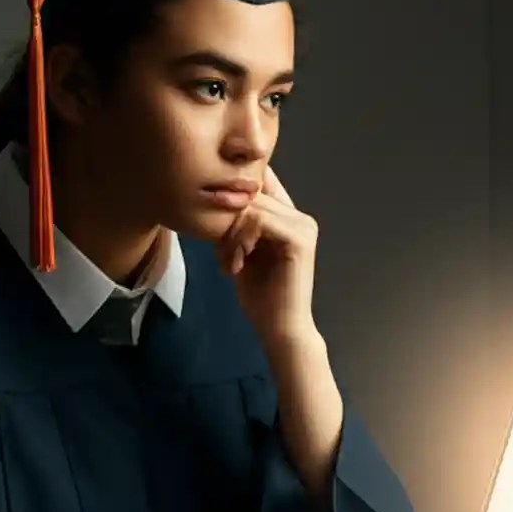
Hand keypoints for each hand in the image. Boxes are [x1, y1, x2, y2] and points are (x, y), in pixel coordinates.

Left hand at [217, 166, 320, 346]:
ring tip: (227, 262)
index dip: (233, 192)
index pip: (260, 182)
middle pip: (251, 193)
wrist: (279, 329)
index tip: (212, 223)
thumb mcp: (239, 252)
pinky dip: (241, 240)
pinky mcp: (300, 239)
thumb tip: (209, 199)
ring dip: (231, 234)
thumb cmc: (261, 297)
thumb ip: (233, 226)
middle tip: (219, 254)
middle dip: (226, 221)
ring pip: (252, 206)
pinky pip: (259, 221)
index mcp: (288, 218)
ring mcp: (303, 226)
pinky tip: (237, 264)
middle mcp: (299, 216)